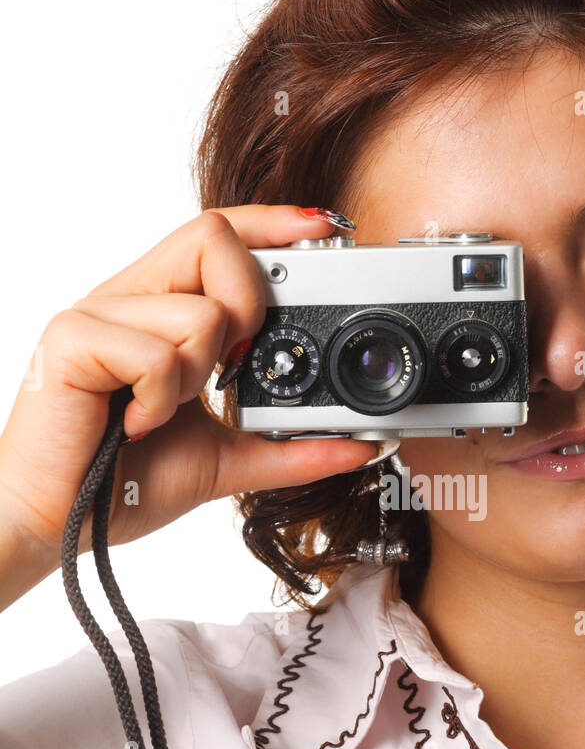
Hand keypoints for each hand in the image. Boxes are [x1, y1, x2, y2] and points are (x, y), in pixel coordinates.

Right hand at [0, 205, 377, 569]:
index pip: (217, 234)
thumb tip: (362, 445)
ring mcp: (95, 313)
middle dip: (248, 302)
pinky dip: (160, 398)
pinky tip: (136, 424)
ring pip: (197, 309)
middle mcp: (127, 298)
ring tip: (163, 412)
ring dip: (198, 374)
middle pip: (212, 235)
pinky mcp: (71, 339)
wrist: (57, 527)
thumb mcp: (224, 460)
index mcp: (158, 311)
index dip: (272, 221)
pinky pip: (155, 351)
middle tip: (230, 368)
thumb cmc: (121, 484)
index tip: (323, 227)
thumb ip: (289, 448)